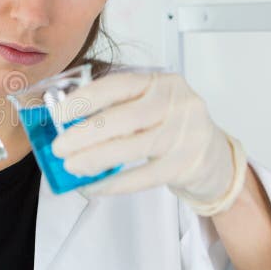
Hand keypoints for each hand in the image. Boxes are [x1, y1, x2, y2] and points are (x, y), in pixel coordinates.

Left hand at [50, 71, 246, 215]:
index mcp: (160, 82)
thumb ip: (115, 109)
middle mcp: (176, 102)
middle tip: (58, 147)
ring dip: (95, 158)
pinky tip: (94, 186)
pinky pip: (144, 176)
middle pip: (124, 118)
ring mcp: (185, 134)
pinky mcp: (186, 164)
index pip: (117, 86)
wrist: (214, 157)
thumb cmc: (169, 127)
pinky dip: (115, 183)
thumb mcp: (147, 106)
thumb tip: (66, 126)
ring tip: (70, 166)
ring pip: (133, 147)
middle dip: (84, 134)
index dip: (83, 99)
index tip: (56, 114)